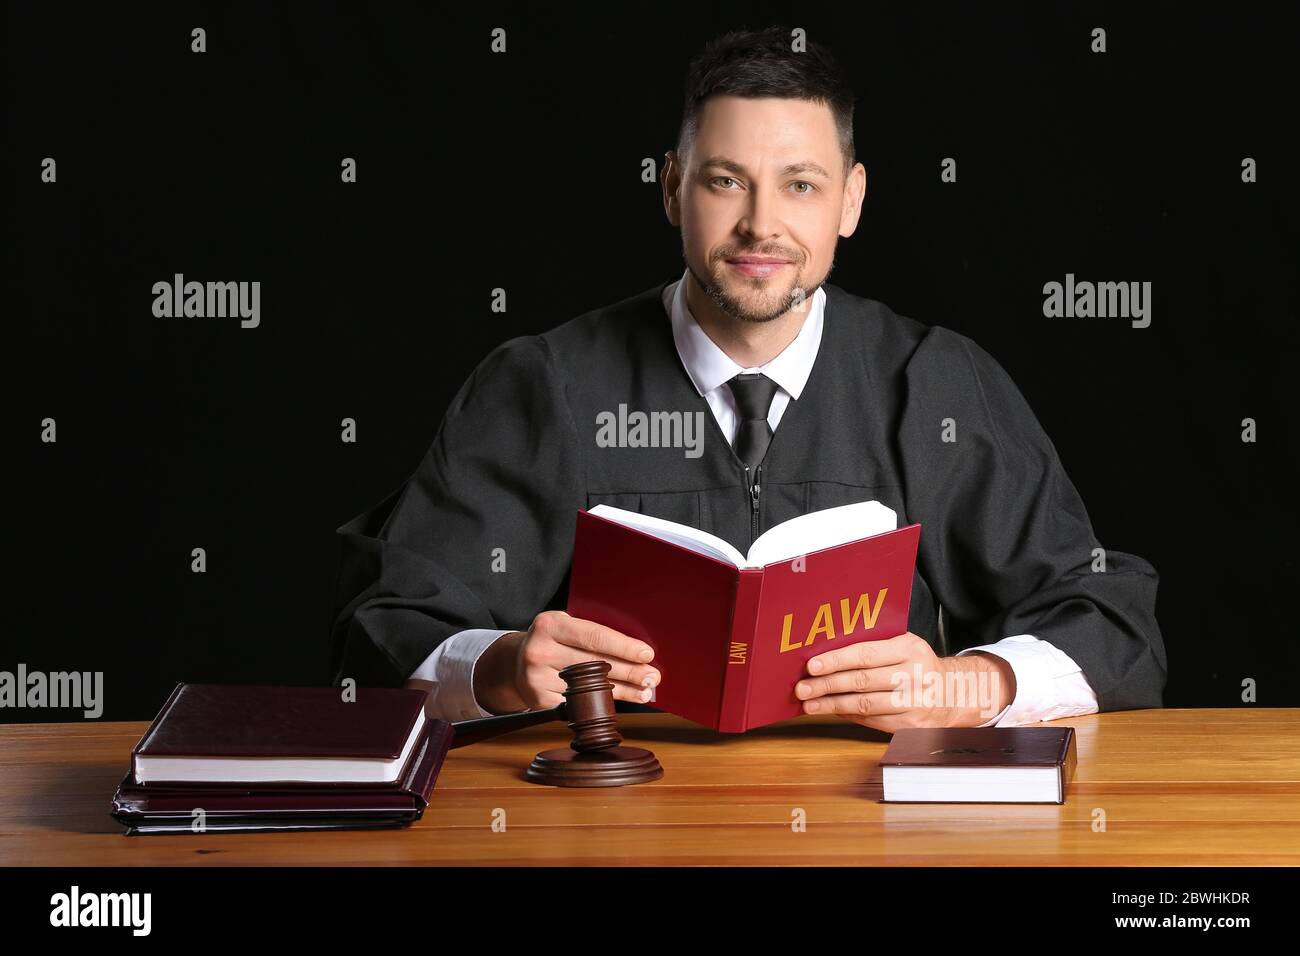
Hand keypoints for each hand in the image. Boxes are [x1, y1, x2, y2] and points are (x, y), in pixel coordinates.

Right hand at [473, 610, 660, 713]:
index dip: (623, 646)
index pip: (593, 636)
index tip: (647, 654)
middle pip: (594, 665)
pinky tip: (619, 701)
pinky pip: (579, 704)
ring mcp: (537, 678)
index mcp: (550, 624)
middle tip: (653, 676)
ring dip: (623, 691)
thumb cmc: (553, 641)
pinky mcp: (539, 701)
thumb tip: (638, 650)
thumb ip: (593, 634)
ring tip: (644, 691)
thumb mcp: (566, 626)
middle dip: (629, 671)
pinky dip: (602, 703)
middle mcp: (540, 650)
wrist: (516, 664)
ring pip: (590, 688)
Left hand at [794, 631, 1014, 731]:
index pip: (866, 654)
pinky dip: (849, 715)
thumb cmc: (918, 664)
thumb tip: (828, 654)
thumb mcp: (904, 645)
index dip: (836, 660)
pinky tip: (832, 711)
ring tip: (810, 704)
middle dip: (827, 685)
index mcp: (910, 649)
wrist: (953, 692)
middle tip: (802, 687)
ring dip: (832, 705)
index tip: (812, 666)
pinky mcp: (910, 725)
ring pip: (864, 704)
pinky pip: (872, 720)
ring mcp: (913, 703)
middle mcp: (914, 675)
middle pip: (862, 681)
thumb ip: (874, 646)